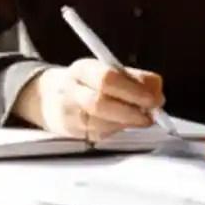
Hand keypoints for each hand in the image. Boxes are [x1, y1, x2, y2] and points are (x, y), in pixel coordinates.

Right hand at [13, 59, 163, 140]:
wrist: (46, 98)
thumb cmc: (86, 82)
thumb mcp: (104, 70)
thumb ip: (133, 78)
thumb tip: (158, 93)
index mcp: (82, 70)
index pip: (107, 78)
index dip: (134, 90)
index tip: (155, 99)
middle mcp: (71, 91)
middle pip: (100, 103)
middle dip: (132, 111)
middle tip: (152, 115)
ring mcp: (69, 115)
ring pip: (102, 123)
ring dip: (127, 122)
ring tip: (142, 119)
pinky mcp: (72, 133)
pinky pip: (101, 134)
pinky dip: (117, 129)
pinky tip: (122, 123)